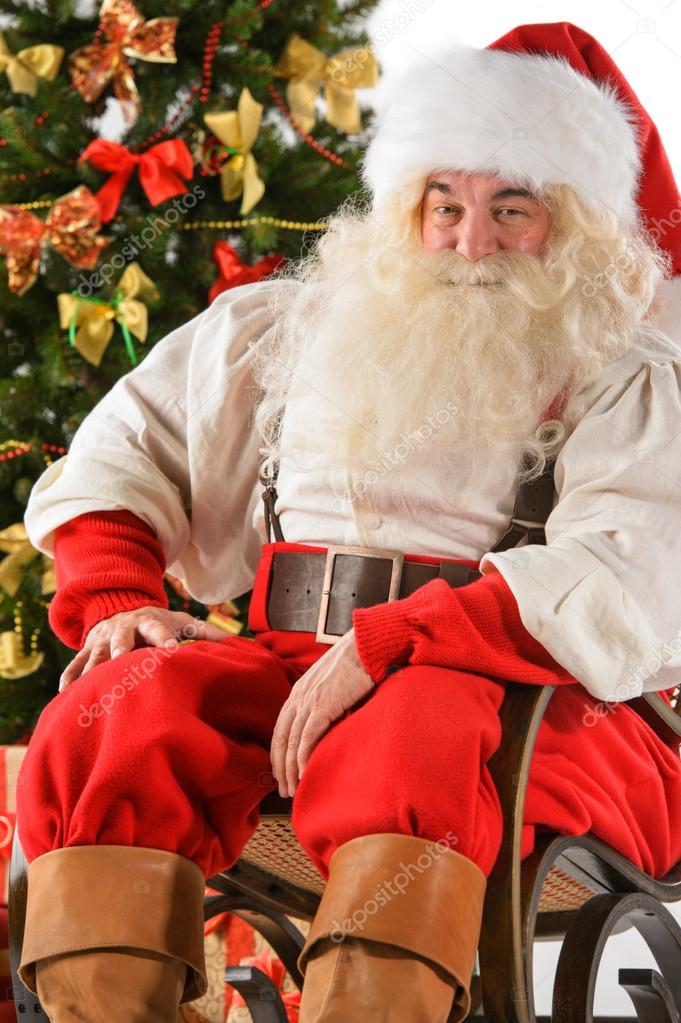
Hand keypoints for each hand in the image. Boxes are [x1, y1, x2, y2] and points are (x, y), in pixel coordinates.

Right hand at [59, 605, 226, 691]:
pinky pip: (75, 664)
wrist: (120, 609)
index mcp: (149, 621)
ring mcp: (102, 639)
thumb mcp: (183, 622)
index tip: (169, 649)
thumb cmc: (159, 623)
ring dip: (93, 668)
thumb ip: (208, 632)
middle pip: (121, 638)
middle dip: (120, 648)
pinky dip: (70, 678)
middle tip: (120, 661)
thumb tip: (242, 643)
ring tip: (90, 686)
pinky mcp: (86, 649)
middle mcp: (124, 628)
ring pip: (95, 653)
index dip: (163, 637)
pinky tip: (65, 696)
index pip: (157, 628)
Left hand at [270, 626, 374, 797]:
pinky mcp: (323, 704)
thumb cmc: (355, 664)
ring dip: (290, 768)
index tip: (281, 773)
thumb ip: (325, 704)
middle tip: (283, 789)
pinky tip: (303, 773)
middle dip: (280, 767)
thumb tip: (329, 728)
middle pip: (281, 738)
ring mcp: (309, 700)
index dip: (279, 753)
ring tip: (293, 789)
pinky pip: (307, 736)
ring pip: (291, 741)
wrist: (366, 647)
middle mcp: (298, 696)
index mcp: (299, 691)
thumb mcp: (332, 685)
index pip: (281, 728)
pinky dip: (303, 757)